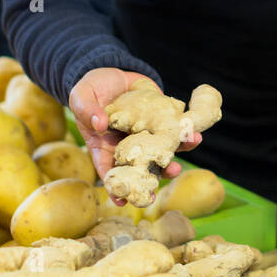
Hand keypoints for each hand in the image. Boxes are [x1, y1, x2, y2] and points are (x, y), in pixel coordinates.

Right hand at [68, 67, 199, 188]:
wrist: (113, 73)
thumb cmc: (91, 91)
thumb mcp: (81, 97)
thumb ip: (87, 111)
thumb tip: (100, 124)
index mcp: (105, 147)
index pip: (109, 171)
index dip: (115, 188)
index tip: (122, 202)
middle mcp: (128, 146)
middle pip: (140, 167)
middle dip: (152, 177)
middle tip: (158, 186)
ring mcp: (146, 135)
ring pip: (161, 152)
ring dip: (173, 160)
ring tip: (179, 165)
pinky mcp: (161, 120)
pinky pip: (174, 131)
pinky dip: (185, 135)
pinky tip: (194, 136)